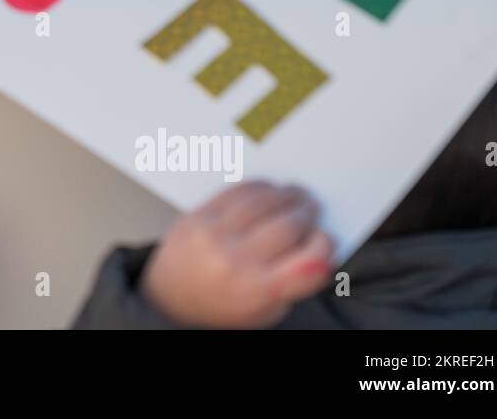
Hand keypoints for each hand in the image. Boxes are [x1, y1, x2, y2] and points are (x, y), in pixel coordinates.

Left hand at [140, 181, 333, 327]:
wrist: (170, 298)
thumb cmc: (221, 306)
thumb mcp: (267, 309)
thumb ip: (293, 279)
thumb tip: (316, 242)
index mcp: (260, 290)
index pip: (312, 260)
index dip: (325, 245)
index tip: (325, 238)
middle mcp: (237, 261)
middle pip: (290, 225)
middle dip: (308, 215)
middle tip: (313, 210)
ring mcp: (215, 235)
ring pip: (265, 201)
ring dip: (288, 194)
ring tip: (297, 196)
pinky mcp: (198, 216)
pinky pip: (238, 190)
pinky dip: (261, 187)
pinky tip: (270, 190)